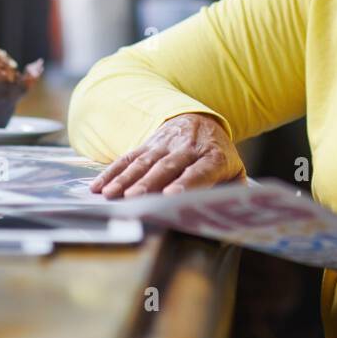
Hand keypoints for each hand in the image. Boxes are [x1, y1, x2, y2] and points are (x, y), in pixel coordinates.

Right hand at [89, 112, 245, 198]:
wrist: (200, 120)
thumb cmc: (218, 155)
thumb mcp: (235, 170)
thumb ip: (237, 192)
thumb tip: (234, 217)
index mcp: (213, 157)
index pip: (199, 171)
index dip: (186, 183)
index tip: (171, 196)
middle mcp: (187, 148)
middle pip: (167, 167)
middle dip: (149, 183)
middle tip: (135, 198)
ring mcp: (165, 145)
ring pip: (144, 162)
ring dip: (126, 179)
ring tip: (111, 194)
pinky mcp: (147, 144)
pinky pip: (128, 158)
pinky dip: (113, 172)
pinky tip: (99, 186)